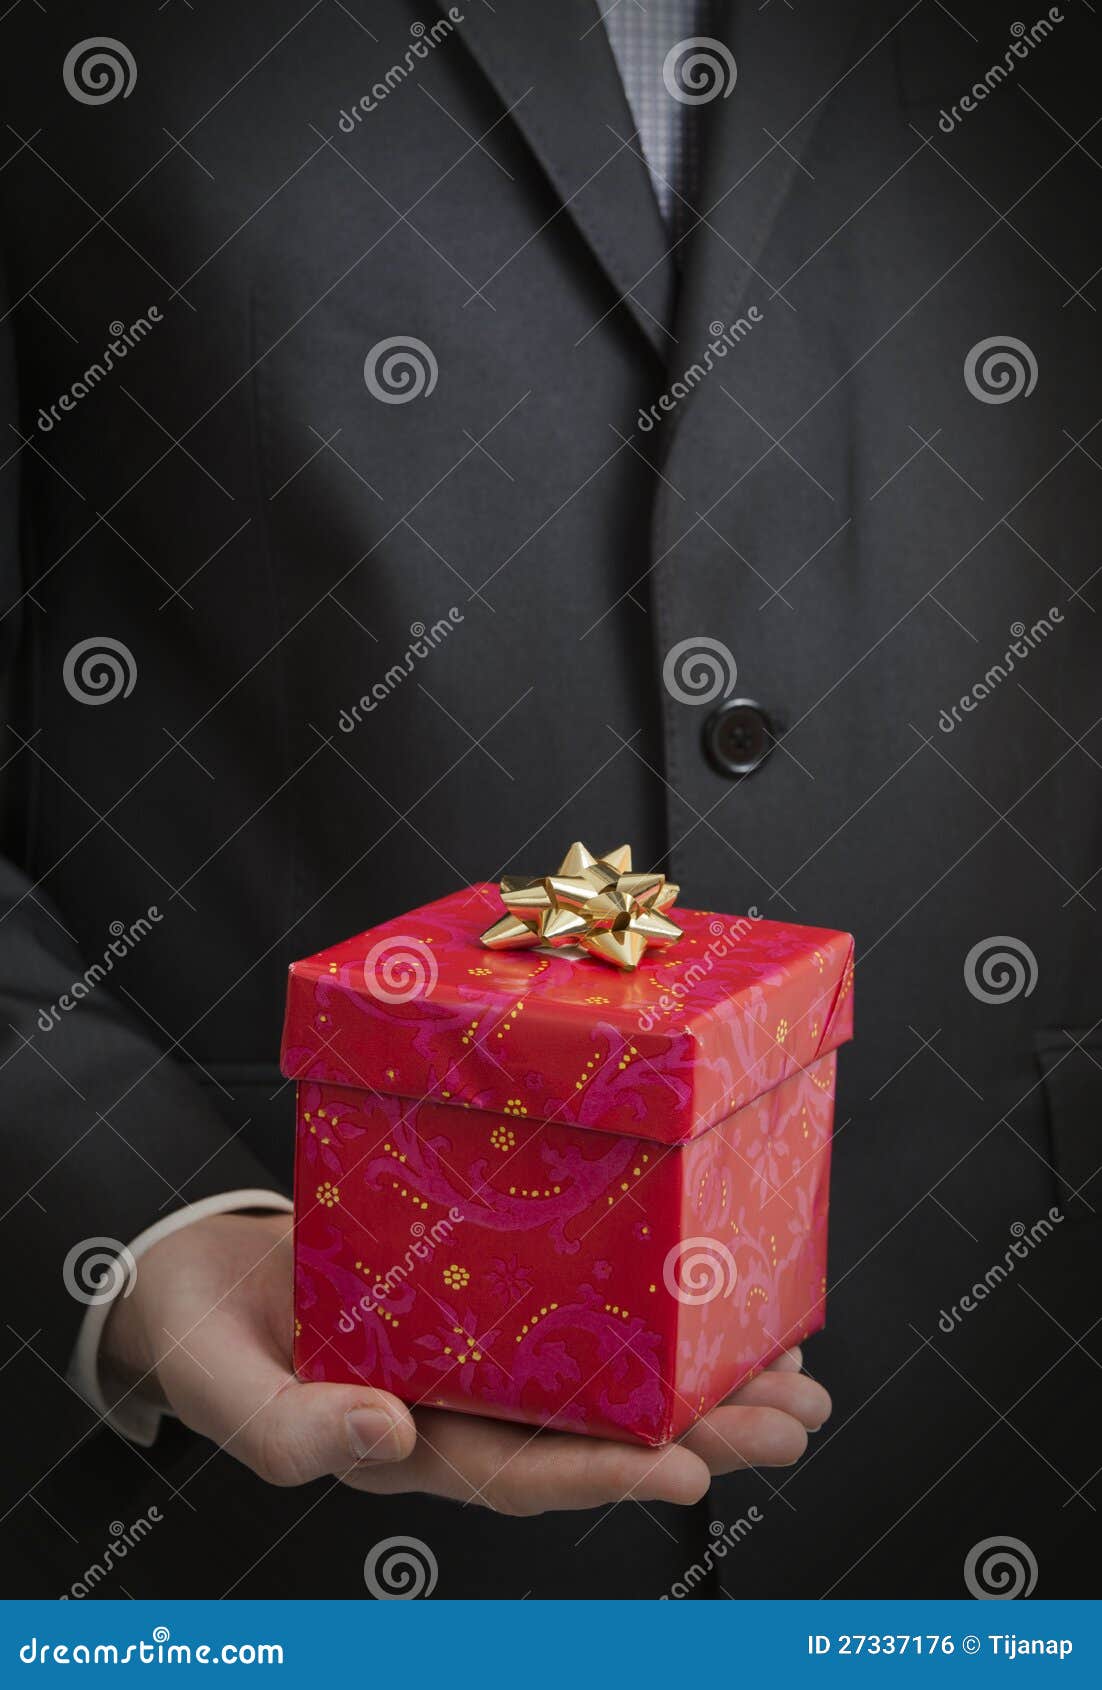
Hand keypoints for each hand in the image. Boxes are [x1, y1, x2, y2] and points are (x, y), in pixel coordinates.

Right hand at [102, 1211, 829, 1515]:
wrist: (188, 1282)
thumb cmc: (199, 1338)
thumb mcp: (224, 1388)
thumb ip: (287, 1430)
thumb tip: (382, 1436)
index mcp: (405, 1442)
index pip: (519, 1470)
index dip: (603, 1474)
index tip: (690, 1471)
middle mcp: (460, 1407)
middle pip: (592, 1432)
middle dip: (700, 1435)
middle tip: (796, 1423)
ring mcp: (475, 1355)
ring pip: (603, 1379)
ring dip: (700, 1384)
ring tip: (793, 1378)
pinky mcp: (481, 1297)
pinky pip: (574, 1313)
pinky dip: (644, 1318)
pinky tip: (710, 1310)